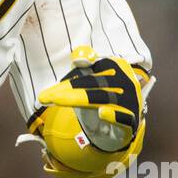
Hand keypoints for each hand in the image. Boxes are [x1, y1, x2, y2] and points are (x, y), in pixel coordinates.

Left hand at [14, 45, 152, 177]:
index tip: (48, 93)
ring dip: (80, 99)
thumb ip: (85, 65)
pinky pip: (123, 117)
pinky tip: (102, 113)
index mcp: (116, 65)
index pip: (89, 70)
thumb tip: (78, 55)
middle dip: (67, 90)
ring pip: (102, 98)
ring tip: (58, 100)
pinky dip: (113, 115)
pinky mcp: (132, 119)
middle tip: (45, 97)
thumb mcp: (92, 79)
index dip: (68, 81)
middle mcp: (125, 80)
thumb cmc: (103, 95)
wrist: (122, 122)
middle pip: (92, 83)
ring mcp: (130, 100)